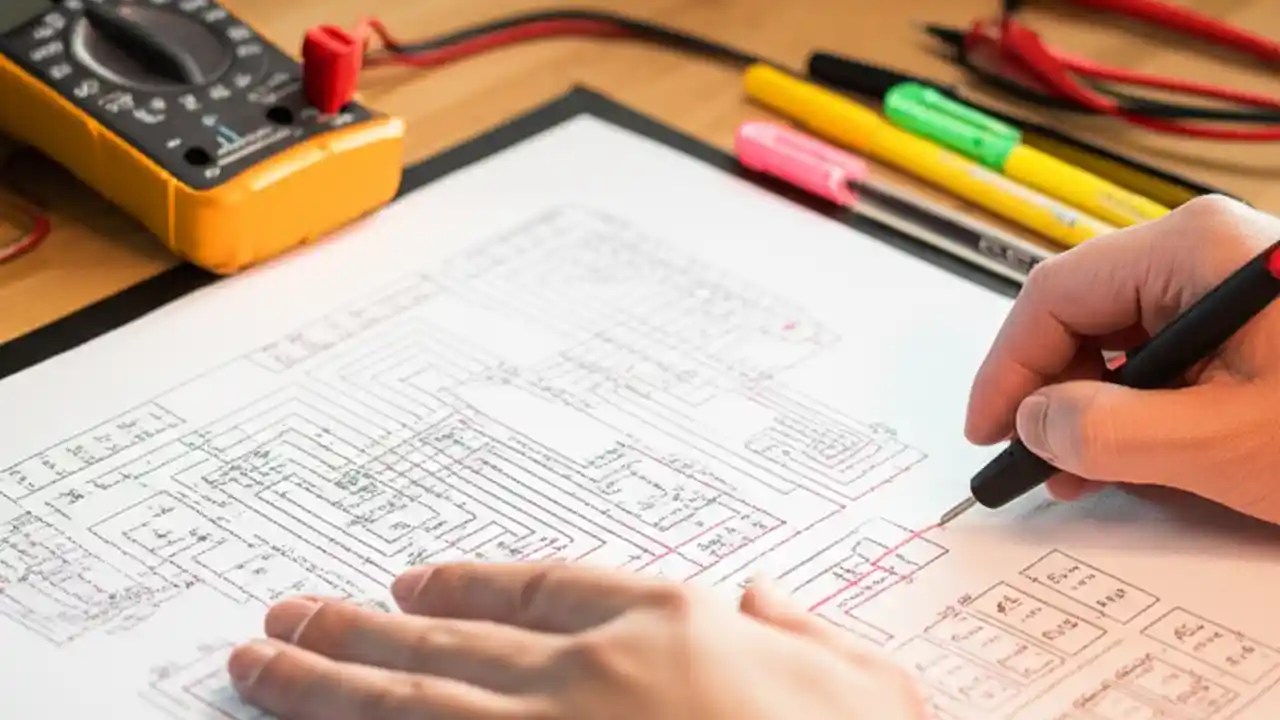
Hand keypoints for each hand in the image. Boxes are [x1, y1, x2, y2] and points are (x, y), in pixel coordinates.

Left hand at [226, 562, 928, 718]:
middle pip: (450, 641)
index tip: (417, 583)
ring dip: (325, 682)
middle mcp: (595, 674)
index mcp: (672, 625)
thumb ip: (806, 631)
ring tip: (258, 666)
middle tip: (289, 617)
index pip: (546, 587)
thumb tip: (765, 598)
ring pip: (411, 703)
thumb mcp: (869, 683)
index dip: (472, 584)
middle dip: (361, 629)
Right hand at [966, 195, 1279, 522]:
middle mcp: (1205, 254)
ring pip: (1119, 338)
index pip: (1053, 295)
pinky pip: (1164, 356)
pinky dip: (1136, 406)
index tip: (988, 429)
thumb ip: (1107, 432)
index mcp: (1193, 251)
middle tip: (1032, 458)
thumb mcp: (1222, 442)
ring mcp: (1227, 287)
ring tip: (1081, 468)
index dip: (1007, 369)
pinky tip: (1134, 454)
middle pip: (1083, 314)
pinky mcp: (1248, 324)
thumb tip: (1032, 422)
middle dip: (1049, 391)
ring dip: (1089, 405)